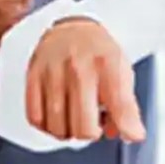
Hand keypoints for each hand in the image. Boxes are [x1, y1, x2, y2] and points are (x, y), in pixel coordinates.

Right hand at [26, 19, 145, 142]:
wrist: (71, 28)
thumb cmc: (98, 54)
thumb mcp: (123, 72)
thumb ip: (128, 107)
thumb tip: (131, 135)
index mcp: (107, 63)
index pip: (119, 106)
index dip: (127, 128)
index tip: (130, 134)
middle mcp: (78, 67)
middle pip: (84, 128)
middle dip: (92, 133)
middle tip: (95, 122)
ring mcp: (52, 73)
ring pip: (58, 128)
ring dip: (69, 132)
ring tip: (75, 116)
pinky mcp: (32, 78)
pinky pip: (36, 120)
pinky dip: (48, 126)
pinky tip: (59, 115)